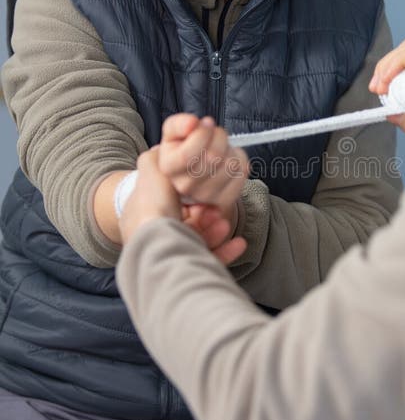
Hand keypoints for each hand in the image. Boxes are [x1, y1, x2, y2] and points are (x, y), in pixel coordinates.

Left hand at [119, 149, 247, 264]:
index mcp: (150, 216)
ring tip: (224, 224)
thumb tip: (158, 149)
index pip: (176, 206)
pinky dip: (226, 251)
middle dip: (209, 216)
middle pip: (192, 224)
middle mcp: (159, 236)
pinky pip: (209, 261)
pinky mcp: (185, 270)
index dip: (195, 198)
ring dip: (216, 231)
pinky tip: (239, 243)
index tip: (206, 193)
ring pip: (201, 241)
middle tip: (218, 211)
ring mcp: (171, 254)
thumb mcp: (150, 172)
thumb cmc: (151, 208)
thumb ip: (155, 160)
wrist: (152, 245)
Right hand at [158, 114, 248, 219]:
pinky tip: (228, 159)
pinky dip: (240, 159)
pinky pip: (242, 171)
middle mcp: (185, 186)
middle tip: (215, 134)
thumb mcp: (175, 130)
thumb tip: (191, 124)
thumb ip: (179, 123)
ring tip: (220, 148)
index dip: (203, 134)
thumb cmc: (184, 146)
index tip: (206, 124)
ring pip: (230, 163)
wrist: (193, 167)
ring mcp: (205, 196)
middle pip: (213, 157)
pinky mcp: (225, 199)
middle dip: (219, 136)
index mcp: (169, 168)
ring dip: (230, 148)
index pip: (188, 154)